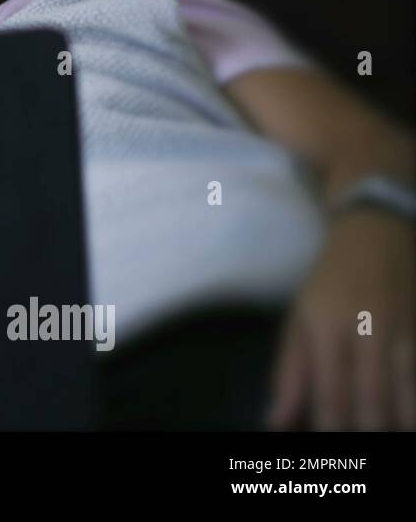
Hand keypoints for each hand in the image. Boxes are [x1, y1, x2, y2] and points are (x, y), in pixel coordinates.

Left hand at [268, 208, 415, 429]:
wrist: (375, 235)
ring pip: (407, 394)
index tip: (330, 443)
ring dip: (396, 421)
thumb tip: (276, 422)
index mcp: (327, 328)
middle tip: (360, 440)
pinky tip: (406, 414)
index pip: (333, 394)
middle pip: (374, 402)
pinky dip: (414, 401)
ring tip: (387, 429)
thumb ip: (289, 374)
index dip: (333, 428)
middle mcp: (368, 331)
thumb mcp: (298, 321)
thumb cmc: (329, 283)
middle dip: (368, 429)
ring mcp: (404, 331)